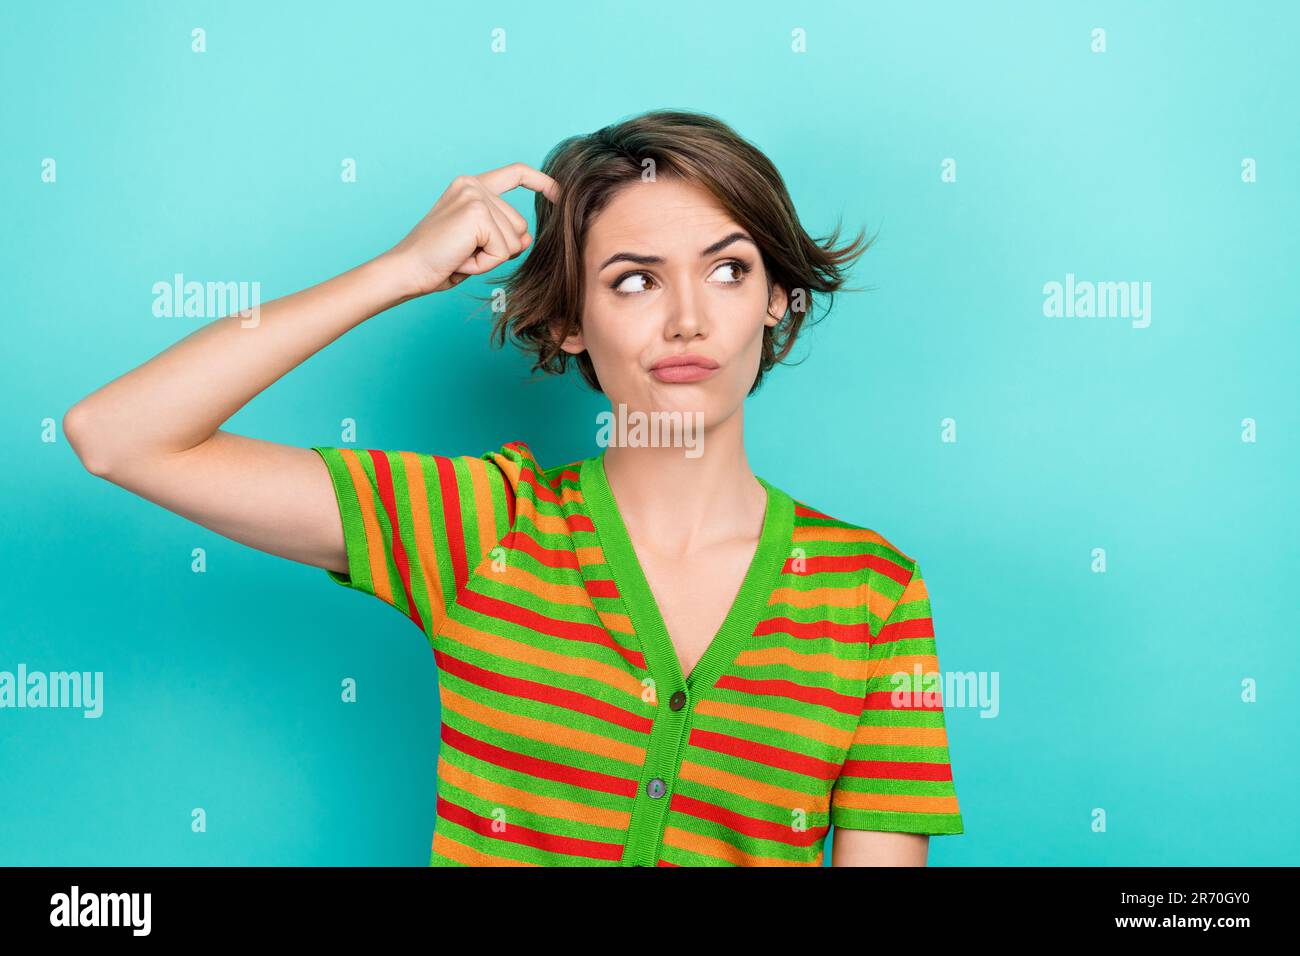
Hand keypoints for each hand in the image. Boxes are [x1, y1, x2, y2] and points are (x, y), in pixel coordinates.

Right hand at [382, 162, 559, 296]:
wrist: (407, 269)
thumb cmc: (438, 260)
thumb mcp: (477, 243)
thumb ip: (503, 233)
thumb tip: (528, 237)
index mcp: (471, 186)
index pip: (515, 173)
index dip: (541, 182)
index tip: (559, 194)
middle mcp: (473, 185)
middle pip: (520, 225)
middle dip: (499, 250)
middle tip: (463, 252)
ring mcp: (475, 196)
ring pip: (514, 240)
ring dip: (491, 258)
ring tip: (461, 255)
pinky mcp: (477, 213)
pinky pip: (503, 251)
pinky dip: (485, 263)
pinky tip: (462, 259)